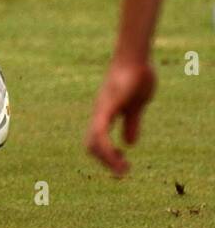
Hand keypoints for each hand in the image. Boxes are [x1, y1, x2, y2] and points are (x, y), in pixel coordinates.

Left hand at [85, 58, 155, 176]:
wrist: (135, 56)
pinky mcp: (109, 104)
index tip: (122, 168)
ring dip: (107, 158)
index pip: (96, 141)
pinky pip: (101, 129)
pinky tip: (121, 152)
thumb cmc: (135, 77)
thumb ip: (131, 123)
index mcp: (105, 114)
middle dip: (105, 161)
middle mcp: (100, 112)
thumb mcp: (135, 106)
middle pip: (91, 144)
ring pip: (94, 140)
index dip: (106, 157)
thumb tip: (129, 143)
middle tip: (122, 171)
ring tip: (123, 168)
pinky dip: (106, 146)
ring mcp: (103, 108)